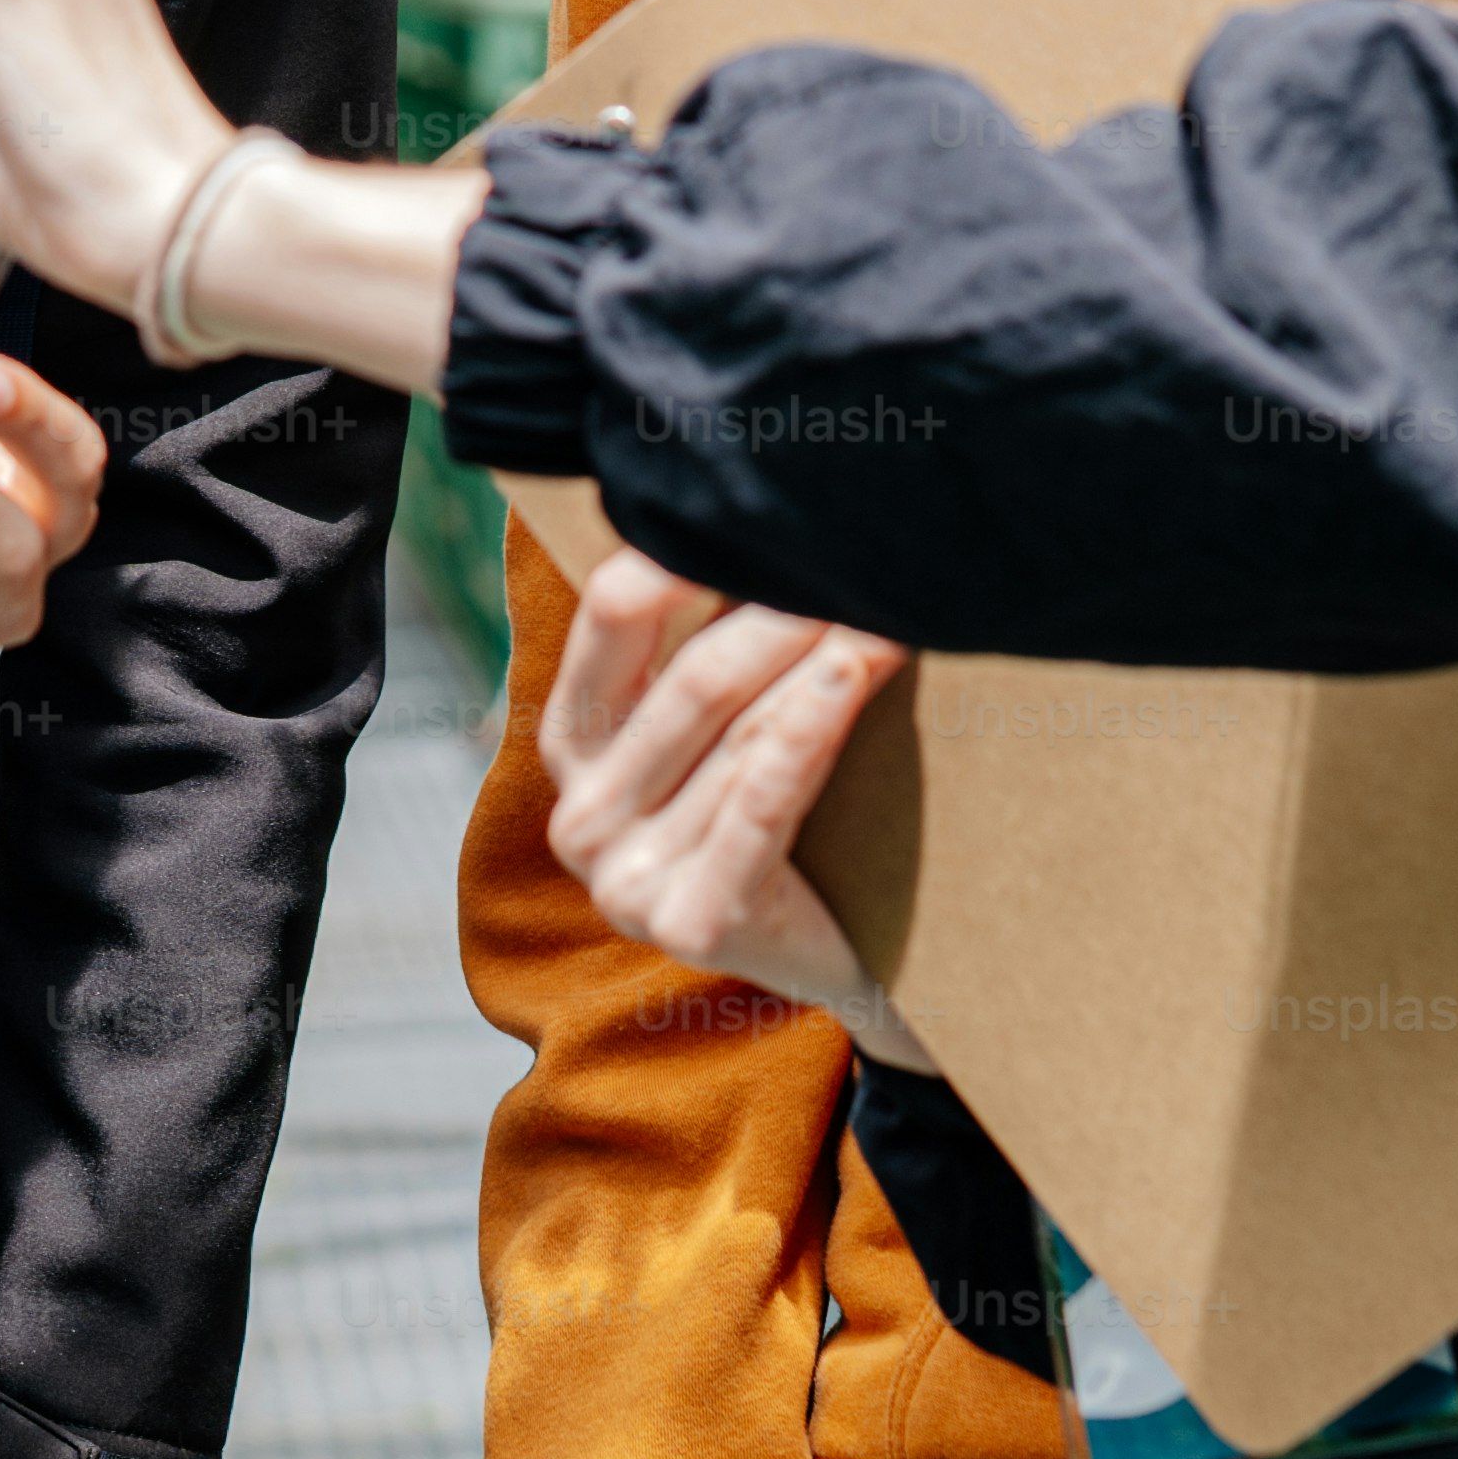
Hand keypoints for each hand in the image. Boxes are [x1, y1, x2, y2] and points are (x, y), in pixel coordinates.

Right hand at [539, 546, 936, 1073]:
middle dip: (785, 610)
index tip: (759, 500)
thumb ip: (707, 645)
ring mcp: (627, 881)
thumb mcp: (717, 730)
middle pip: (694, 679)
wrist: (839, 958)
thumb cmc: (780, 817)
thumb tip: (764, 518)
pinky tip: (856, 670)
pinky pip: (761, 800)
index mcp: (570, 745)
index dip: (682, 553)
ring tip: (887, 605)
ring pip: (740, 734)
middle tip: (861, 556)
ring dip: (823, 659)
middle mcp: (579, 815)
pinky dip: (813, 727)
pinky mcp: (692, 924)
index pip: (612, 617)